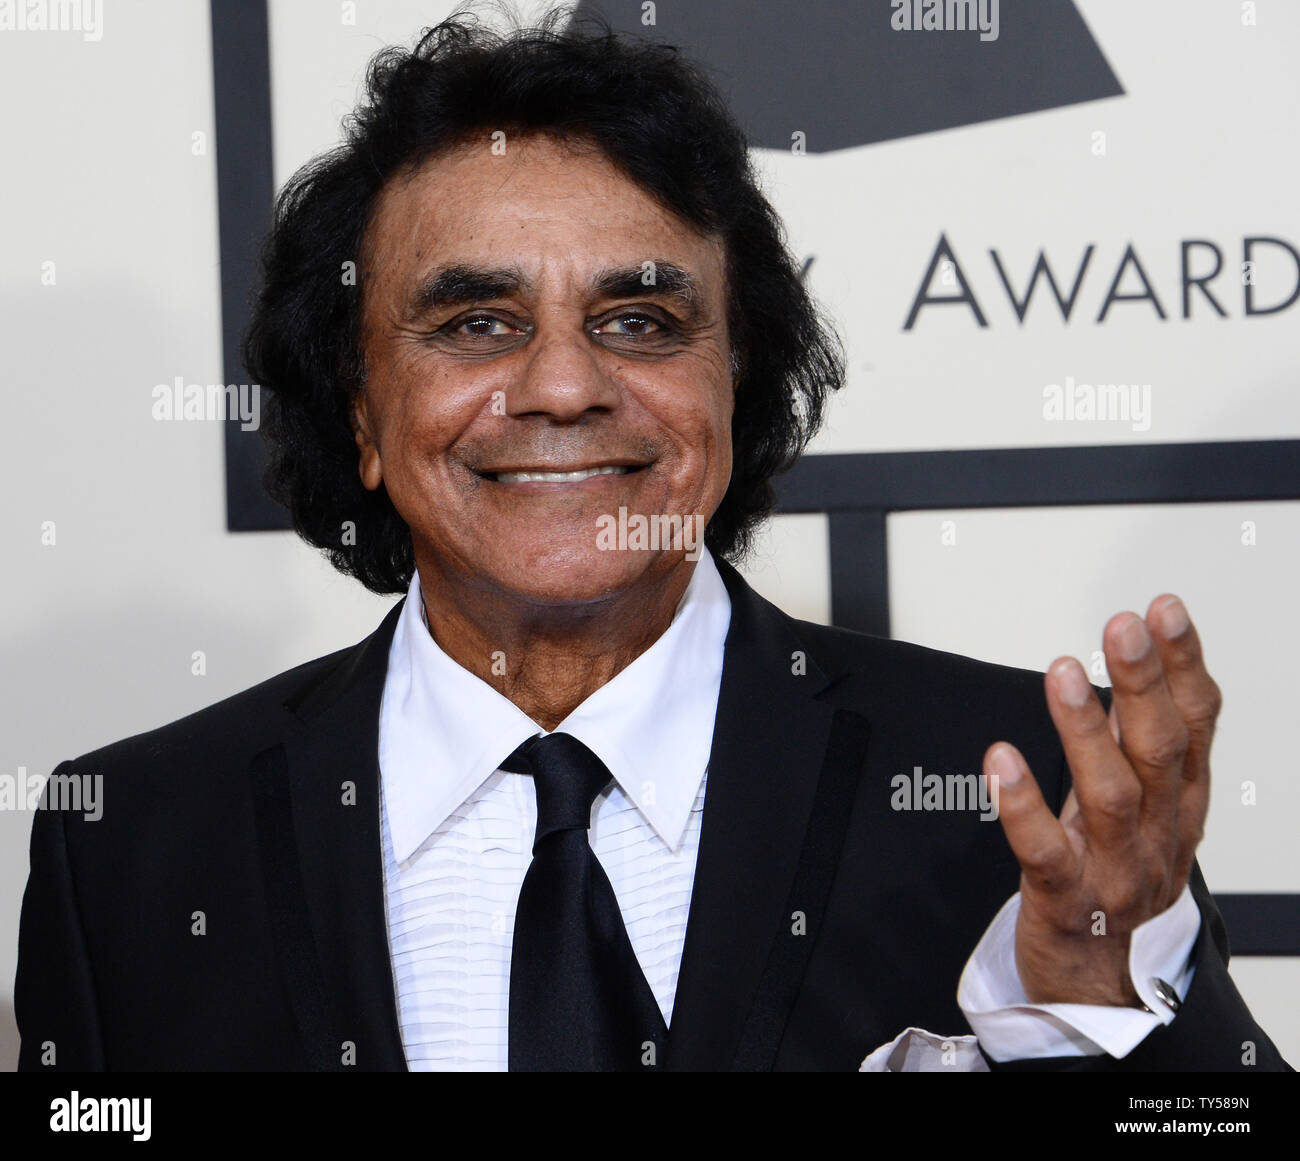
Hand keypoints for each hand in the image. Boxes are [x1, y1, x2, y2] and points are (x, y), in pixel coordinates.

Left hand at [984, 594, 1219, 1006]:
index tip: (1164, 610)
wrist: (1098, 977)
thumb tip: (1132, 666)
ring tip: (1064, 675)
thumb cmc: (1116, 876)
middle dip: (1144, 683)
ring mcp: (1114, 868)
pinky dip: (1021, 805)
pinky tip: (1000, 761)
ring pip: (1110, 795)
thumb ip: (1137, 741)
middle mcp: (1157, 831)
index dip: (1183, 665)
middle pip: (1159, 750)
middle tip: (1122, 626)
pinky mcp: (1064, 898)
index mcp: (1180, 801)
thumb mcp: (1142, 804)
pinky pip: (1043, 850)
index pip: (1195, 724)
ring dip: (1086, 731)